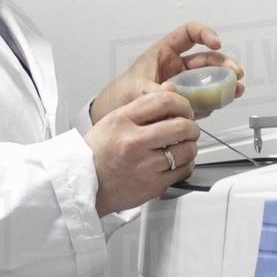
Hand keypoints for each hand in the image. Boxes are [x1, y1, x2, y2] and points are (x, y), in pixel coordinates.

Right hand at [83, 89, 199, 215]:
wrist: (84, 184)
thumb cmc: (98, 152)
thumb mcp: (114, 119)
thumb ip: (143, 106)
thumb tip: (171, 90)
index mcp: (123, 120)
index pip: (164, 101)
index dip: (182, 103)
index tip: (184, 109)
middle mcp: (134, 142)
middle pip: (181, 126)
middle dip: (192, 126)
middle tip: (189, 128)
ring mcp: (145, 165)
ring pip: (187, 150)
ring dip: (190, 146)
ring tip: (182, 146)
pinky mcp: (153, 185)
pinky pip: (183, 171)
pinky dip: (185, 164)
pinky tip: (177, 162)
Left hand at [91, 21, 244, 122]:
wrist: (116, 115)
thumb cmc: (121, 95)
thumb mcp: (135, 89)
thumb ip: (153, 91)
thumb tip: (171, 93)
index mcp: (164, 53)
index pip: (188, 34)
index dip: (204, 34)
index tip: (215, 43)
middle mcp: (177, 67)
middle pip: (206, 58)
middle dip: (223, 63)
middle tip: (233, 73)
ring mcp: (184, 84)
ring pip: (210, 78)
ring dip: (225, 82)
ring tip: (236, 89)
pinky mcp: (187, 101)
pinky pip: (205, 98)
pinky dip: (217, 99)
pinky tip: (225, 100)